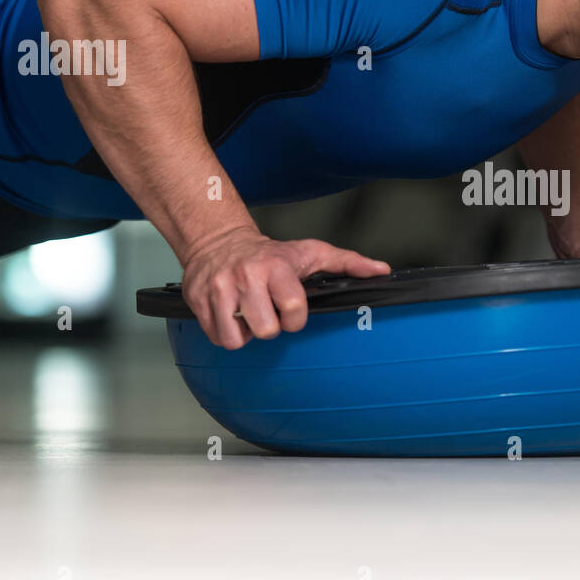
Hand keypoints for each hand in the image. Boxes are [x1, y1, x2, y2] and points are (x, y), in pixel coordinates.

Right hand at [181, 226, 390, 349]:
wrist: (218, 240)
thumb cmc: (270, 253)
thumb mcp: (312, 252)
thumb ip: (348, 263)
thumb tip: (382, 270)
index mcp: (275, 267)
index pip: (293, 309)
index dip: (296, 318)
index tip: (292, 311)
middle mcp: (245, 276)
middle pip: (265, 329)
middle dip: (270, 327)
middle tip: (268, 311)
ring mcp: (218, 289)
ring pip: (235, 339)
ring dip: (245, 333)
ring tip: (249, 314)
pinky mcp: (197, 300)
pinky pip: (214, 337)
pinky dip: (224, 332)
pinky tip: (232, 315)